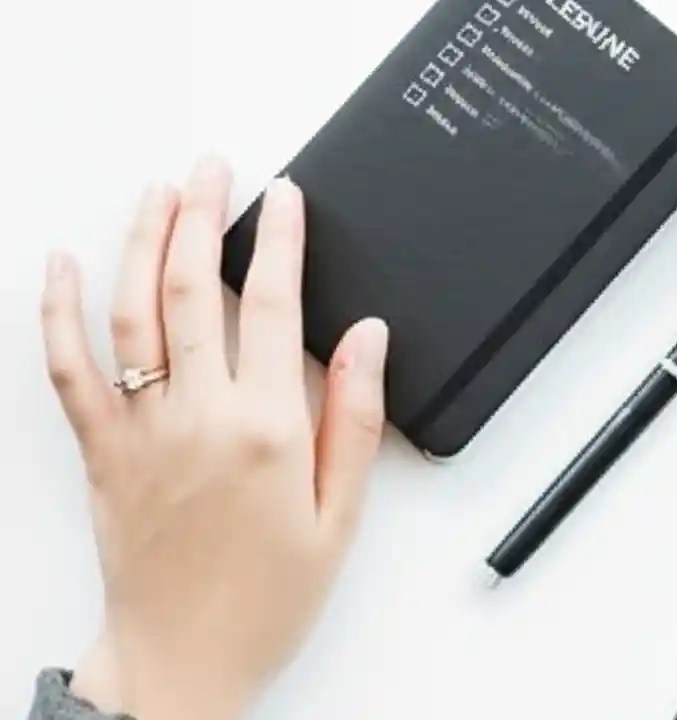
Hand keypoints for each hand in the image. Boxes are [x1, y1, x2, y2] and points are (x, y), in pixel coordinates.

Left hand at [40, 157, 388, 718]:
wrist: (183, 661)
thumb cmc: (267, 597)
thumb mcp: (341, 514)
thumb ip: (355, 418)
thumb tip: (365, 338)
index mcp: (269, 430)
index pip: (274, 305)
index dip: (280, 240)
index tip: (284, 196)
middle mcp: (200, 418)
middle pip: (194, 289)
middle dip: (203, 215)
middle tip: (213, 168)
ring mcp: (140, 431)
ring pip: (132, 313)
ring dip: (143, 242)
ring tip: (158, 191)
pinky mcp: (100, 452)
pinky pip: (67, 370)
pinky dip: (58, 313)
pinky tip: (62, 267)